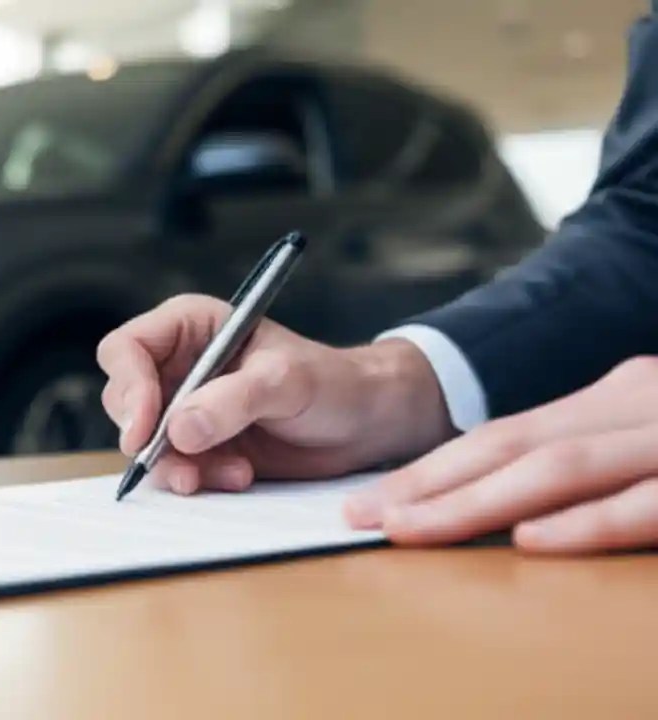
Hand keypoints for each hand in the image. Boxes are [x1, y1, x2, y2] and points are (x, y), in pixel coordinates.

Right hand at [97, 295, 454, 494]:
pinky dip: (198, 479)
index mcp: (190, 327)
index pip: (127, 350)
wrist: (363, 423)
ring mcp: (185, 407)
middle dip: (149, 437)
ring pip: (144, 442)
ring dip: (178, 466)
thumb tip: (180, 429)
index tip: (145, 429)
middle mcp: (178, 365)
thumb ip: (233, 400)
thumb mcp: (287, 381)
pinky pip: (172, 467)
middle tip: (183, 464)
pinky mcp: (198, 445)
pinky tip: (239, 476)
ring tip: (231, 473)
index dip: (128, 388)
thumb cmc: (332, 382)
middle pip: (124, 400)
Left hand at [346, 357, 657, 553]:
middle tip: (356, 515)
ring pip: (557, 469)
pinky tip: (528, 541)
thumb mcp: (652, 436)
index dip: (430, 470)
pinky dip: (583, 523)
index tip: (368, 502)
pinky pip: (642, 505)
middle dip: (426, 484)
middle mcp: (635, 406)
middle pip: (509, 446)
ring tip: (406, 528)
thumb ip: (594, 459)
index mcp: (615, 400)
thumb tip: (515, 508)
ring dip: (474, 501)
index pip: (502, 436)